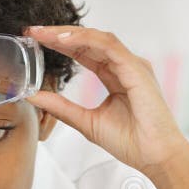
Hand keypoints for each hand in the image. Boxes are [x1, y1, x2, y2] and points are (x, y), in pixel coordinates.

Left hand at [25, 25, 188, 174]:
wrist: (155, 156)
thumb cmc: (131, 142)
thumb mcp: (86, 122)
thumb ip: (61, 107)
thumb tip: (33, 96)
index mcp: (115, 77)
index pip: (84, 53)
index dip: (60, 45)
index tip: (35, 41)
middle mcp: (124, 66)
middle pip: (89, 41)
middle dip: (60, 34)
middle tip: (33, 31)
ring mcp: (132, 65)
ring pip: (98, 38)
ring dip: (70, 33)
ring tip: (44, 33)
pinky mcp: (137, 69)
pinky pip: (109, 46)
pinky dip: (86, 40)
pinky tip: (65, 40)